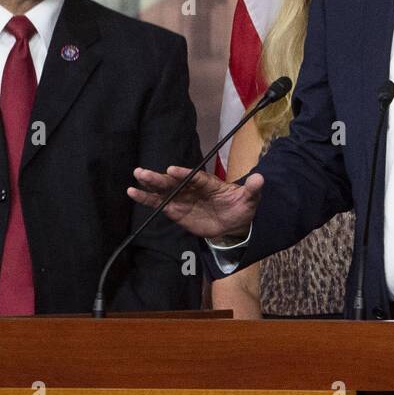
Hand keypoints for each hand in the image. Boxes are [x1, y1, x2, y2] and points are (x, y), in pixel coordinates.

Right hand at [127, 166, 263, 239]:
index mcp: (209, 183)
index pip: (195, 178)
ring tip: (136, 177)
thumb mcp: (250, 199)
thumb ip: (253, 190)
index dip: (184, 174)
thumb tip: (260, 178)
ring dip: (150, 184)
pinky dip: (146, 199)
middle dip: (160, 177)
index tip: (172, 169)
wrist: (233, 224)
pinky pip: (159, 203)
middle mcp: (192, 188)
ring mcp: (182, 198)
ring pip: (164, 190)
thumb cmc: (240, 207)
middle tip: (143, 172)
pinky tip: (133, 193)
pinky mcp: (175, 210)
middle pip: (175, 181)